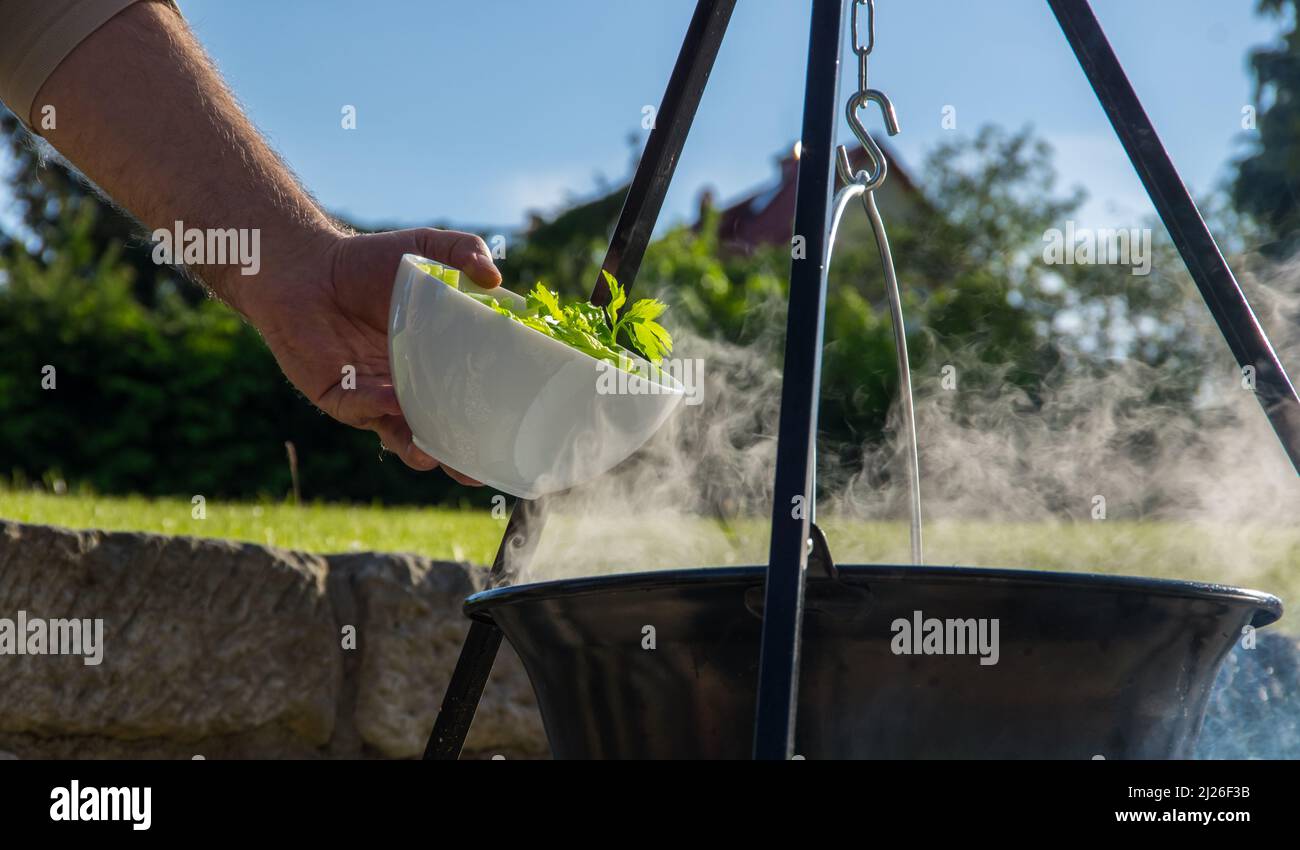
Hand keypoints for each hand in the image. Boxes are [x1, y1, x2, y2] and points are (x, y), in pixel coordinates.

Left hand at [238, 227, 501, 482]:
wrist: (304, 267)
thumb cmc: (364, 262)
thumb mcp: (422, 249)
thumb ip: (463, 250)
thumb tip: (496, 277)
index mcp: (434, 364)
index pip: (467, 402)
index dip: (487, 421)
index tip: (515, 434)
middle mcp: (406, 389)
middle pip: (438, 435)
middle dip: (457, 458)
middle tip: (477, 471)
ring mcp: (372, 398)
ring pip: (400, 437)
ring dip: (418, 448)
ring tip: (434, 452)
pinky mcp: (338, 397)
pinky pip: (362, 410)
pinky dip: (380, 408)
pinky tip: (394, 400)